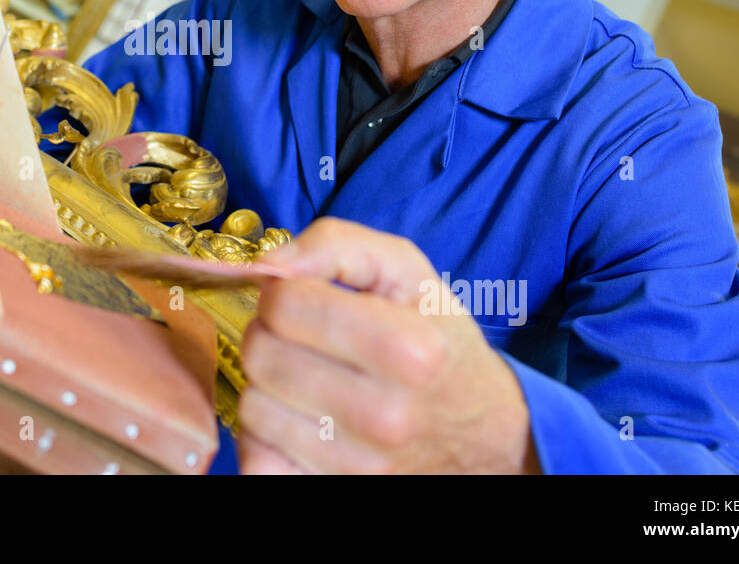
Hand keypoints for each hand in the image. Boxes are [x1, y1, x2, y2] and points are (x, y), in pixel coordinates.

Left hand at [236, 217, 540, 473]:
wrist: (485, 430)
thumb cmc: (438, 340)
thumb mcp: (407, 271)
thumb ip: (337, 245)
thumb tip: (271, 263)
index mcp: (407, 347)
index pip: (285, 303)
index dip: (280, 290)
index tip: (300, 297)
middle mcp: (385, 413)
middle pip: (262, 355)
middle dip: (266, 332)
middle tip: (294, 334)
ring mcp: (361, 465)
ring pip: (253, 408)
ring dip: (264, 384)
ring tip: (299, 374)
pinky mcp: (337, 493)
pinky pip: (258, 461)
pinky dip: (264, 435)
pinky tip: (293, 416)